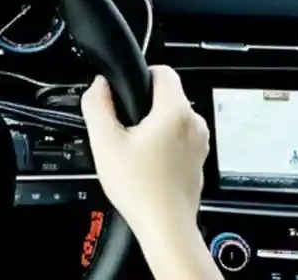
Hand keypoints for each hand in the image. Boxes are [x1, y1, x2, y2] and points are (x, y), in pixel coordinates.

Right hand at [83, 66, 217, 278]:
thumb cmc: (140, 189)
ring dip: (155, 126)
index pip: (163, 71)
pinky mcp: (199, 158)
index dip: (140, 76)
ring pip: (173, 118)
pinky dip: (165, 144)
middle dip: (144, 107)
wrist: (165, 226)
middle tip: (125, 131)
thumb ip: (97, 105)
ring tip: (136, 152)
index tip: (126, 94)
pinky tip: (149, 165)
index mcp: (175, 111)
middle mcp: (195, 122)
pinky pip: (180, 138)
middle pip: (167, 96)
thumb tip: (99, 86)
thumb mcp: (104, 143)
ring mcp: (200, 142)